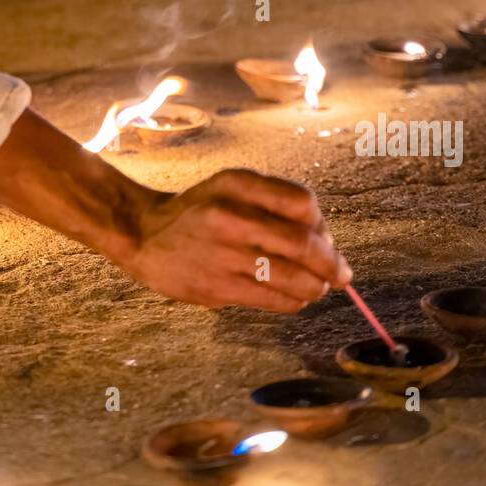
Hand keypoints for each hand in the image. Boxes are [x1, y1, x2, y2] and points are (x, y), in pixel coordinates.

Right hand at [126, 170, 350, 310]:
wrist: (143, 233)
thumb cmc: (198, 211)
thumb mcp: (230, 187)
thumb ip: (273, 203)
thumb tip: (325, 241)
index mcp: (238, 183)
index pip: (302, 203)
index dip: (322, 224)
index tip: (324, 238)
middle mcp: (231, 215)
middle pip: (303, 244)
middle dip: (331, 264)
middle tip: (342, 276)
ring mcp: (223, 253)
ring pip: (293, 277)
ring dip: (316, 287)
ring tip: (318, 288)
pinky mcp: (217, 286)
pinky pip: (272, 299)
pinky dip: (294, 302)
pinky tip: (295, 299)